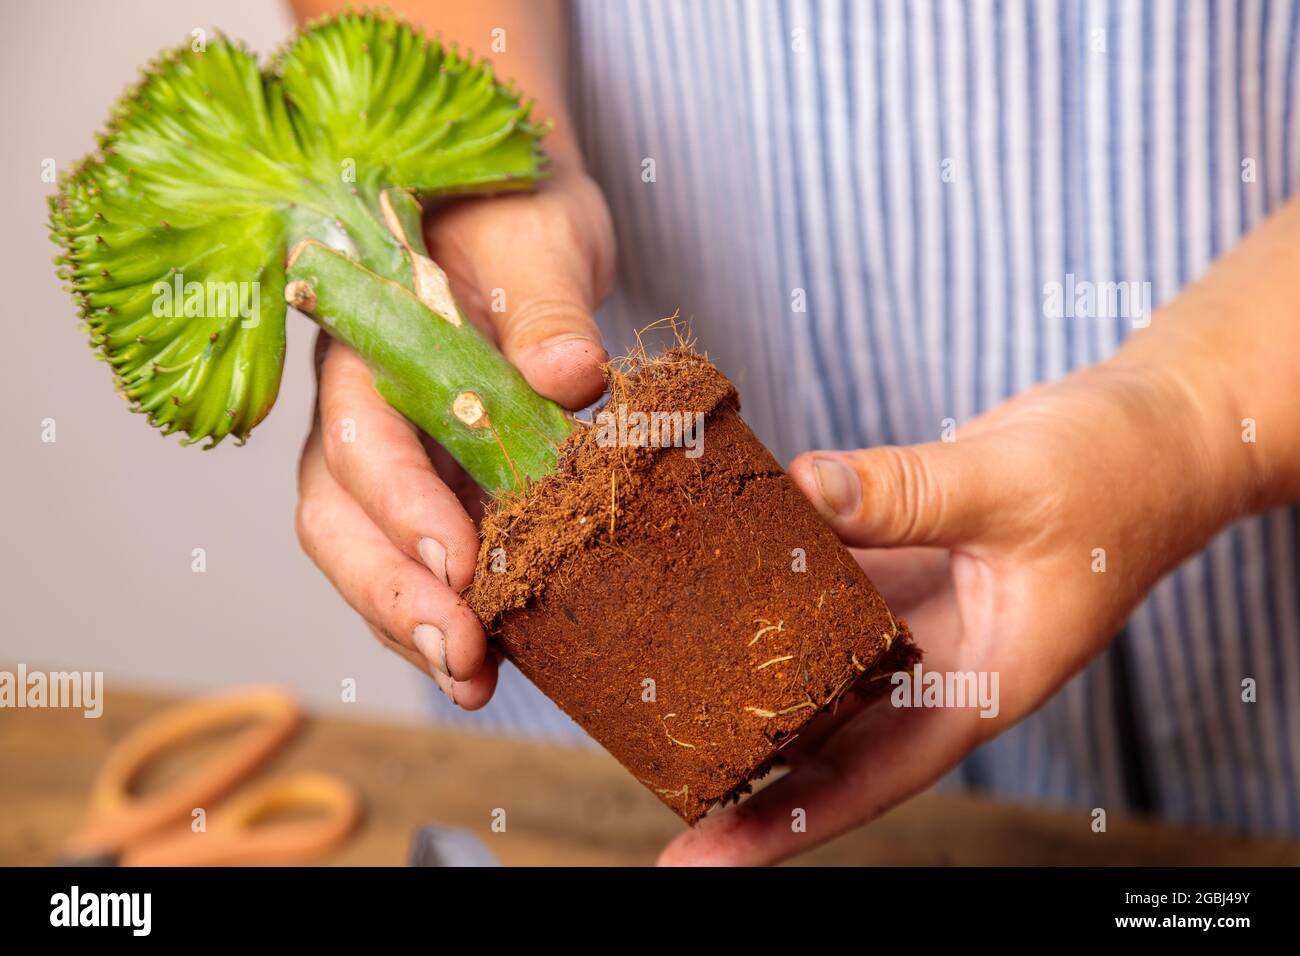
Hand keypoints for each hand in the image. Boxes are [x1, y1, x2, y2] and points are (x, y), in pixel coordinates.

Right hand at [295, 168, 613, 704]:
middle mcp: (364, 405)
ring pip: (365, 548)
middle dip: (392, 592)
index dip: (401, 502)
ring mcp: (394, 452)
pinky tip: (492, 653)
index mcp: (371, 340)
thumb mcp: (539, 236)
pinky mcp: (433, 482)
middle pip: (340, 512)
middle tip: (461, 657)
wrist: (509, 214)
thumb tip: (568, 378)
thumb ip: (548, 305)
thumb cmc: (513, 210)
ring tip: (472, 681)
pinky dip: (444, 608)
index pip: (361, 431)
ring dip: (409, 621)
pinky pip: (416, 554)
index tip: (460, 561)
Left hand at [659, 355, 1242, 864]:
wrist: (1150, 431)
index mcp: (978, 684)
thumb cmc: (1114, 476)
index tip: (701, 860)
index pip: (867, 776)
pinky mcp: (901, 558)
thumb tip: (797, 490)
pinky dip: (770, 573)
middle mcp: (936, 663)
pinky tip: (708, 566)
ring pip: (814, 657)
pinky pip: (821, 577)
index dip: (783, 823)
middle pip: (824, 732)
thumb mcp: (1009, 488)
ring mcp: (915, 613)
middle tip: (650, 775)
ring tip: (655, 688)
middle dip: (742, 762)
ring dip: (745, 670)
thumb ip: (904, 492)